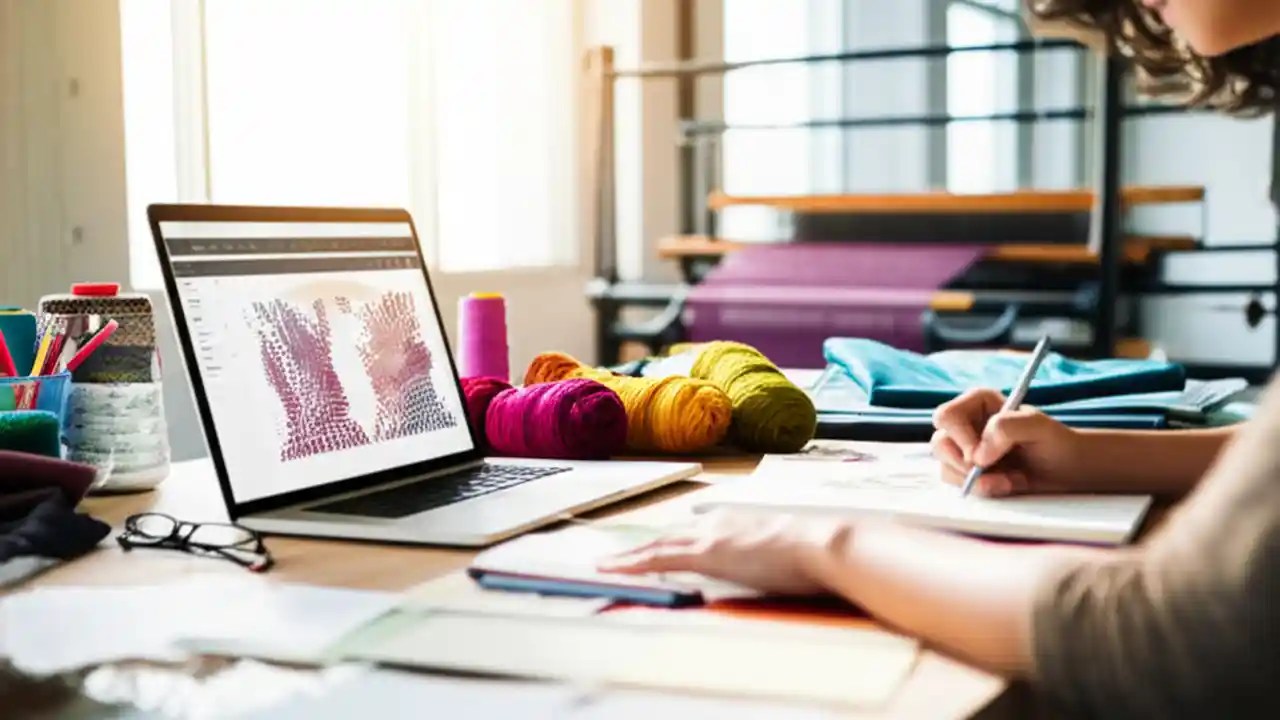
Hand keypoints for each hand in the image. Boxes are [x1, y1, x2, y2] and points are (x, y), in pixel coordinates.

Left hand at [596, 511, 845, 595]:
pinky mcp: (705, 554)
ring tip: (605, 564)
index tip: (657, 544)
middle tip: (617, 555)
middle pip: (669, 535)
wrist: (822, 544)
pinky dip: (631, 564)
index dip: (671, 539)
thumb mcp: (789, 549)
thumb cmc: (816, 551)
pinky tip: (611, 569)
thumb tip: (776, 562)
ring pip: (657, 546)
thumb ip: (773, 552)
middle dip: (643, 546)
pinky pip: (657, 559)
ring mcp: (709, 537)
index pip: (694, 531)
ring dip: (629, 556)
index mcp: (737, 521)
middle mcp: (717, 523)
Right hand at [931, 389, 1083, 496]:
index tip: (980, 457)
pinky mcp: (971, 473)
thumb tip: (977, 455)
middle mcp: (967, 425)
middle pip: (940, 443)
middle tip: (991, 473)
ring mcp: (966, 450)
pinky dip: (983, 489)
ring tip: (1010, 481)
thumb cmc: (1056, 442)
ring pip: (946, 467)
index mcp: (978, 403)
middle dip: (964, 465)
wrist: (1068, 470)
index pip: (947, 416)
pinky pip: (959, 484)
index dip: (959, 438)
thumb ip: (1006, 428)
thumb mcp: (1039, 426)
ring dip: (977, 480)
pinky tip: (1007, 485)